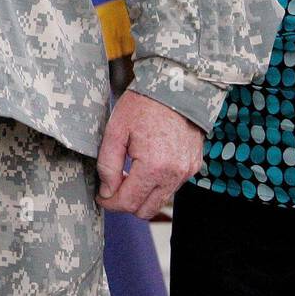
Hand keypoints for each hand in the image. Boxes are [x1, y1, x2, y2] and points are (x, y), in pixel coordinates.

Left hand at [95, 89, 204, 219]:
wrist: (176, 85)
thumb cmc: (145, 103)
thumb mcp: (116, 129)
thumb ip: (108, 164)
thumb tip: (107, 191)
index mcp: (153, 167)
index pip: (128, 203)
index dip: (110, 202)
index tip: (101, 195)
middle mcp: (174, 174)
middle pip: (145, 210)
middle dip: (127, 202)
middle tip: (115, 184)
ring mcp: (186, 171)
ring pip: (160, 201)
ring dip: (143, 193)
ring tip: (132, 171)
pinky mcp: (193, 165)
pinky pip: (172, 186)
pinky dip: (158, 182)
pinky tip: (149, 163)